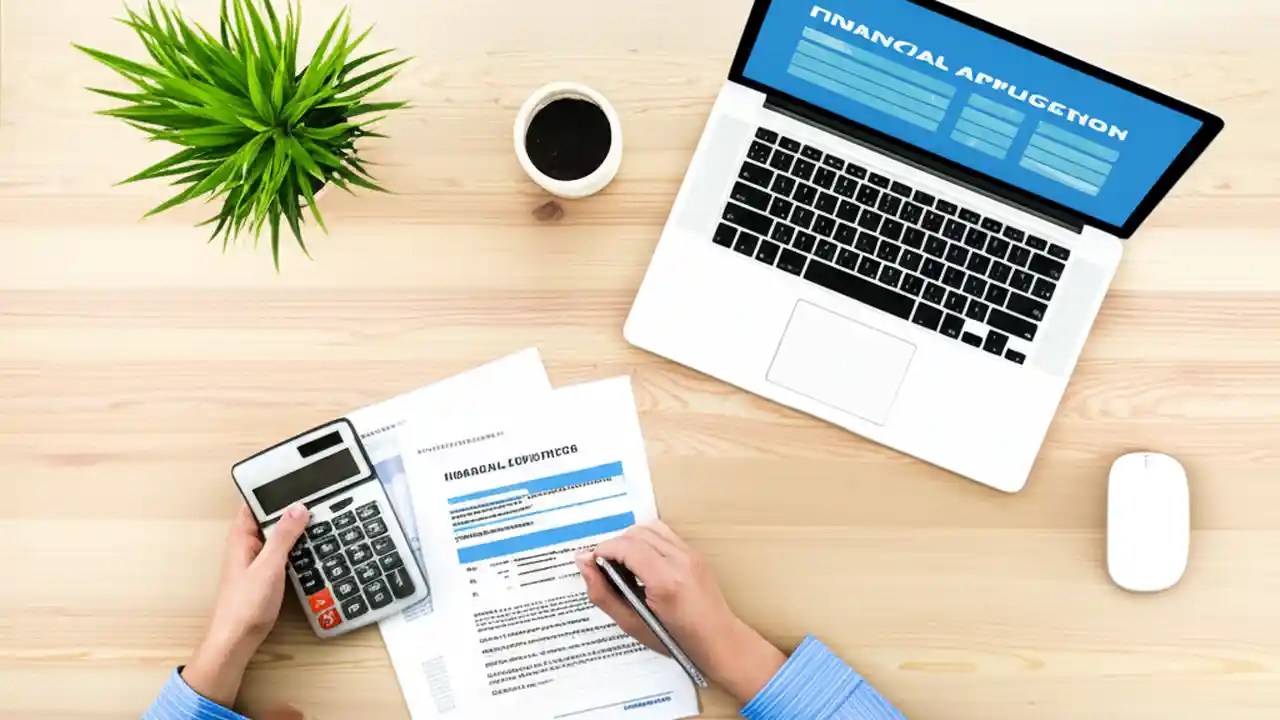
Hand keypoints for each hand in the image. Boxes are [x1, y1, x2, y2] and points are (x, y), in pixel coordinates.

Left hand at [182, 502, 309, 706]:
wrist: (236, 640)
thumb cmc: (245, 605)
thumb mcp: (269, 566)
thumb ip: (283, 536)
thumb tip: (298, 507)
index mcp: (240, 537)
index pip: (254, 503)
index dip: (272, 490)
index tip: (295, 478)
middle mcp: (247, 545)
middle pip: (269, 518)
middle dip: (290, 508)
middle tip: (316, 496)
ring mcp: (256, 560)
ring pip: (278, 535)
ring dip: (295, 528)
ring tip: (319, 516)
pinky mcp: (266, 574)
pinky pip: (283, 551)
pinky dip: (296, 546)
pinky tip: (313, 546)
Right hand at [575, 522, 785, 703]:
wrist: (718, 641)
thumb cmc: (676, 640)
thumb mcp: (632, 624)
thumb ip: (602, 593)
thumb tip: (583, 562)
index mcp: (665, 581)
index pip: (626, 547)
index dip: (603, 550)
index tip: (592, 563)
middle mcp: (680, 560)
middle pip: (636, 534)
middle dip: (614, 546)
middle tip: (605, 569)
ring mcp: (690, 554)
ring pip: (649, 528)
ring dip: (630, 540)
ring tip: (623, 565)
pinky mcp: (694, 553)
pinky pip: (664, 533)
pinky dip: (647, 540)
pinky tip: (642, 562)